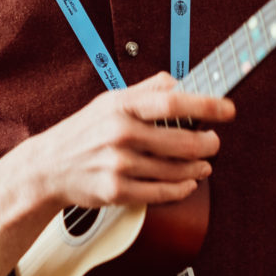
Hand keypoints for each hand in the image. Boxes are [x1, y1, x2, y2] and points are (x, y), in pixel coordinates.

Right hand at [5, 74, 231, 211]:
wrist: (47, 167)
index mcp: (121, 107)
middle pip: (180, 141)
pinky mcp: (116, 191)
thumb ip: (146, 90)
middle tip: (215, 142)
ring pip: (175, 170)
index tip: (228, 109)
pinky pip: (161, 193)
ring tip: (204, 164)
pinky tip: (189, 183)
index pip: (171, 102)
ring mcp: (118, 164)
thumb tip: (179, 82)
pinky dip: (181, 189)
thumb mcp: (110, 101)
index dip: (205, 106)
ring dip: (197, 168)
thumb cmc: (85, 131)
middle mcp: (120, 134)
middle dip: (207, 144)